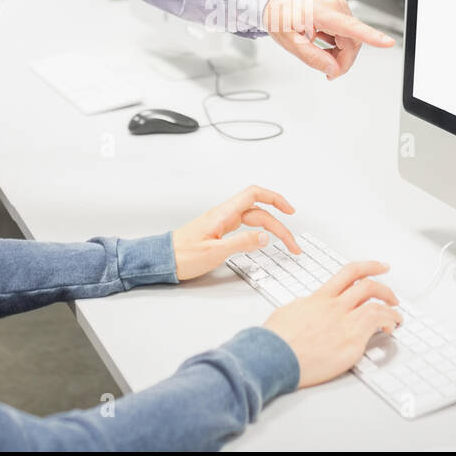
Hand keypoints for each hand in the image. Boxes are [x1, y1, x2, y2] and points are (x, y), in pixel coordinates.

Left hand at [172, 185, 299, 280]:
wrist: (162, 260)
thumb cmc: (182, 256)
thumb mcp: (215, 252)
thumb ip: (241, 243)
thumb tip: (265, 237)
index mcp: (223, 214)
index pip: (254, 195)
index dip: (275, 199)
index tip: (290, 211)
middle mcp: (223, 215)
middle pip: (258, 212)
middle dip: (279, 226)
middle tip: (292, 245)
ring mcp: (221, 223)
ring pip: (252, 219)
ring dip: (270, 229)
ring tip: (284, 244)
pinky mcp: (218, 232)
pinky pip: (243, 226)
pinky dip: (258, 232)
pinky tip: (261, 240)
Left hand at [262, 0, 394, 79]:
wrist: (276, 0)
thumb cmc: (280, 15)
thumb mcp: (289, 40)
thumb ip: (312, 57)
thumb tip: (333, 69)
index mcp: (323, 12)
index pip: (351, 27)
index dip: (372, 37)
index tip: (387, 43)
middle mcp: (336, 8)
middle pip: (353, 42)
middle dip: (343, 61)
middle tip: (328, 73)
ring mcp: (339, 10)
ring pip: (351, 41)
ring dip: (340, 55)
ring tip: (321, 58)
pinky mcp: (339, 15)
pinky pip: (347, 37)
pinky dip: (338, 48)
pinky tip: (324, 50)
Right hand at [263, 260, 402, 387]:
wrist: (272, 355)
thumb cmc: (274, 340)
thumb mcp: (287, 313)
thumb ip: (303, 308)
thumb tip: (306, 308)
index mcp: (318, 298)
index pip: (347, 273)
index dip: (367, 266)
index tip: (378, 266)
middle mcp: (333, 305)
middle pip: (366, 285)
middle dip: (384, 287)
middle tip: (392, 295)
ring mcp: (343, 321)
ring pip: (376, 301)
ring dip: (391, 307)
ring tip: (396, 315)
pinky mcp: (350, 339)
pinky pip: (377, 322)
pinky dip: (388, 321)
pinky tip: (390, 327)